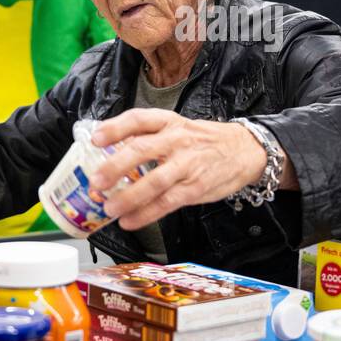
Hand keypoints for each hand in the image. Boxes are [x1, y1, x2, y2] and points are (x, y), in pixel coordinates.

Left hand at [89, 109, 267, 229]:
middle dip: (114, 167)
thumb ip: (149, 139)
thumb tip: (110, 156)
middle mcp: (177, 140)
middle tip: (95, 181)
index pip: (139, 119)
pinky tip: (130, 220)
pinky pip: (167, 202)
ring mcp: (187, 165)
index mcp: (169, 122)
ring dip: (128, 196)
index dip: (115, 128)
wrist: (245, 151)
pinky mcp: (196, 188)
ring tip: (110, 207)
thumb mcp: (179, 128)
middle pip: (141, 150)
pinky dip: (146, 214)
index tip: (95, 139)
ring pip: (154, 181)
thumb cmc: (205, 142)